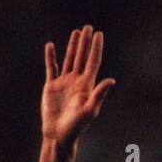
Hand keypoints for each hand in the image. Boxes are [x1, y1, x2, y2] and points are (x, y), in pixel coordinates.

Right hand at [41, 26, 114, 148]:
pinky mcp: (52, 86)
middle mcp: (77, 81)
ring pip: (69, 59)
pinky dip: (51, 57)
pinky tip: (51, 45)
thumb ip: (99, 94)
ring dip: (72, 46)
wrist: (59, 134)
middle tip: (88, 27)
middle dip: (86, 42)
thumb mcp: (90, 110)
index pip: (93, 62)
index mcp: (87, 86)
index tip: (99, 34)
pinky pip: (51, 67)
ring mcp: (64, 82)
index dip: (96, 48)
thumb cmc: (76, 126)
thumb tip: (111, 80)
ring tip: (76, 32)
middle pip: (82, 57)